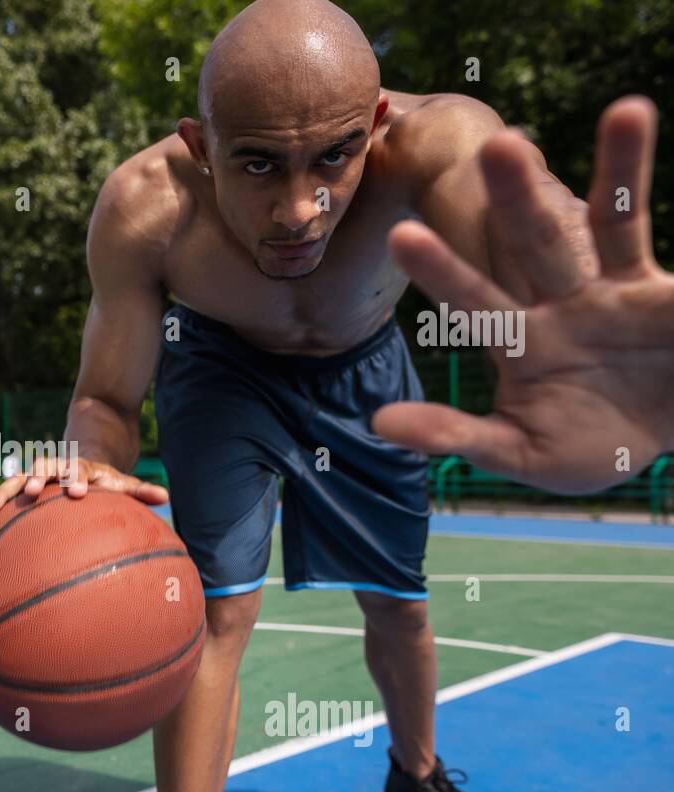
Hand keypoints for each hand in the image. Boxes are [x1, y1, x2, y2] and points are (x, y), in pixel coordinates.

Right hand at [0, 456, 168, 531]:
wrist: (78, 456)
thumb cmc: (101, 479)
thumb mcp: (120, 482)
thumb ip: (139, 490)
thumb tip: (166, 497)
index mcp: (77, 466)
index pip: (76, 469)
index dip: (75, 478)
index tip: (77, 491)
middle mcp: (52, 469)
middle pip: (40, 469)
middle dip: (35, 479)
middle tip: (30, 492)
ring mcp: (31, 479)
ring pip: (12, 483)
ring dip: (0, 496)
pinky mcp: (17, 492)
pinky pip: (0, 502)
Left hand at [375, 96, 672, 494]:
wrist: (661, 446)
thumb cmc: (586, 446)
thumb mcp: (517, 451)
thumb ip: (452, 434)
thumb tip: (377, 423)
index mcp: (518, 339)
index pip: (472, 298)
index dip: (440, 269)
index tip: (400, 234)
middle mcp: (561, 302)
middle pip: (536, 242)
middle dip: (518, 197)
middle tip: (494, 144)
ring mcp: (616, 291)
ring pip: (613, 223)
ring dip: (620, 168)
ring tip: (629, 110)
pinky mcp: (663, 293)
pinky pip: (652, 240)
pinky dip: (656, 198)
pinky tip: (660, 132)